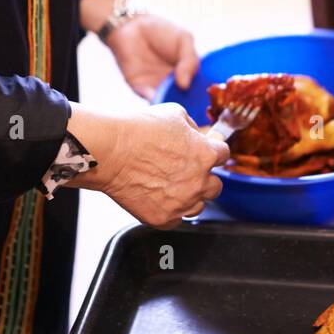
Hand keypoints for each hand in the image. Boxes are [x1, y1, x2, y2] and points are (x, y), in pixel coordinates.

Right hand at [67, 101, 229, 226]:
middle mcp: (199, 182)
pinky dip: (169, 210)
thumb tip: (195, 136)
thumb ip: (192, 128)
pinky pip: (175, 219)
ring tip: (169, 186)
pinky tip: (157, 197)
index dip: (213, 151)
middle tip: (185, 170)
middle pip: (216, 186)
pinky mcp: (162, 218)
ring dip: (189, 197)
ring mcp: (181, 203)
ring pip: (198, 206)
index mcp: (206, 155)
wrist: (110, 151)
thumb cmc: (138, 130)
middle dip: (204, 177)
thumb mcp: (174, 114)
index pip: (224, 155)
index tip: (203, 151)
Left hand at [106, 12, 198, 99]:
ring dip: (173, 106)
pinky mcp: (140, 88)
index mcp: (187, 74)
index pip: (198, 90)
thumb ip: (190, 61)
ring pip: (168, 104)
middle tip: (194, 108)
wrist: (133, 24)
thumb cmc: (161, 31)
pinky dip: (157, 101)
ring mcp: (157, 88)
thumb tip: (185, 85)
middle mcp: (174, 85)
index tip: (211, 102)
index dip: (204, 97)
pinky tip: (162, 98)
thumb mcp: (183, 40)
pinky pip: (150, 99)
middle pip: (185, 101)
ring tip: (178, 104)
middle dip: (189, 106)